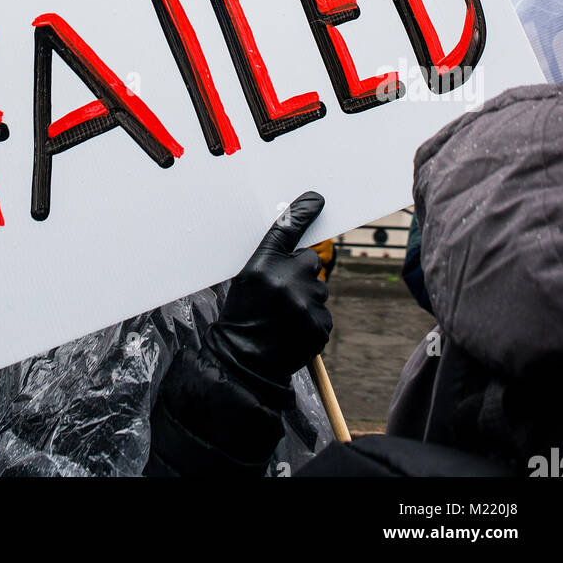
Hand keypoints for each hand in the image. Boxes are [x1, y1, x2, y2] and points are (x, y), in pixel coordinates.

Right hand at [203, 191, 331, 398]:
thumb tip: (297, 252)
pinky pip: (322, 314)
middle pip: (308, 261)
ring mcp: (306, 305)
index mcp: (263, 266)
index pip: (286, 230)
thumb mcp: (247, 282)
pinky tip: (292, 332)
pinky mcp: (320, 325)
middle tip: (283, 293)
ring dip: (306, 299)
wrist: (244, 363)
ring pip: (317, 290)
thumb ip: (272, 263)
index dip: (302, 212)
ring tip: (284, 319)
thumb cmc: (241, 319)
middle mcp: (287, 281)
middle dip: (301, 273)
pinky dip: (311, 321)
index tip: (317, 199)